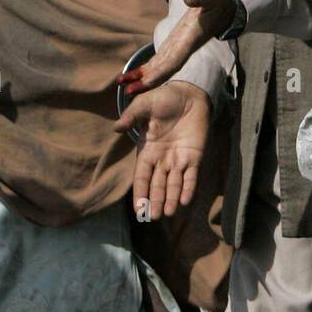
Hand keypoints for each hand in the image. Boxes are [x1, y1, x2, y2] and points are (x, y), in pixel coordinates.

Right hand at [115, 80, 209, 218]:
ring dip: (172, 198)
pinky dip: (189, 188)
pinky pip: (192, 176)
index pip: (142, 177)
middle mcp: (162, 159)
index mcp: (148, 150)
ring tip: (169, 213)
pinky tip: (186, 201)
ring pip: (174, 184)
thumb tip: (116, 128)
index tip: (138, 209)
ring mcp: (179, 159)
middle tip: (154, 217)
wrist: (189, 93)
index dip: (140, 193)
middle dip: (156, 201)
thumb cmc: (165, 98)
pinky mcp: (195, 156)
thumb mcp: (145, 105)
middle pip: (157, 185)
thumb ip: (132, 117)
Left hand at [118, 0, 236, 95]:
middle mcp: (184, 47)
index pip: (175, 60)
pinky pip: (159, 60)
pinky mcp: (175, 44)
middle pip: (164, 69)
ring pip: (160, 67)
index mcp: (191, 38)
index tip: (145, 83)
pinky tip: (132, 75)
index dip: (160, 72)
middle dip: (147, 82)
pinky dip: (146, 69)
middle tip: (127, 92)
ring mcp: (179, 47)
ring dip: (142, 77)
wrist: (226, 6)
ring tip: (122, 84)